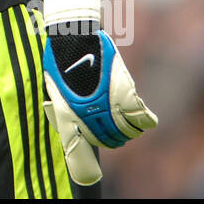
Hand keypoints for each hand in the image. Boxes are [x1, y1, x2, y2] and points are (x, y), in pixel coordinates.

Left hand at [42, 28, 157, 185]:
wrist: (71, 35)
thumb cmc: (61, 57)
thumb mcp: (55, 85)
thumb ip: (65, 105)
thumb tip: (75, 120)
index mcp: (68, 113)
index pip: (79, 146)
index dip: (86, 160)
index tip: (92, 168)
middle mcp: (88, 113)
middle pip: (107, 139)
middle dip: (113, 140)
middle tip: (117, 136)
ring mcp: (107, 103)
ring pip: (125, 131)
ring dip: (129, 132)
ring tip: (129, 128)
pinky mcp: (124, 92)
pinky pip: (141, 117)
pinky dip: (146, 120)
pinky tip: (147, 120)